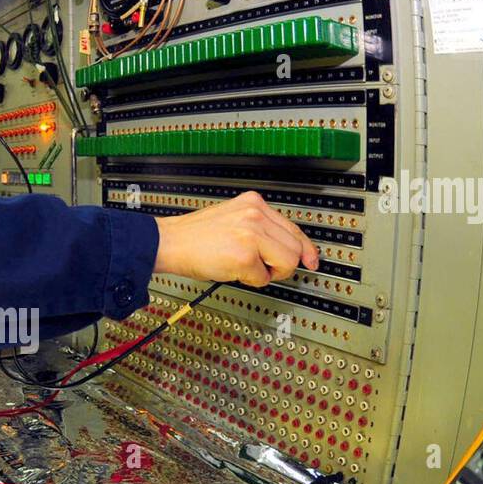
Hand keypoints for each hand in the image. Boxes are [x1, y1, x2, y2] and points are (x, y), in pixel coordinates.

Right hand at [152, 191, 317, 285]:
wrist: (170, 243)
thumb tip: (286, 248)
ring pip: (286, 263)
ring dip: (268, 272)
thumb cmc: (196, 237)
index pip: (293, 228)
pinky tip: (232, 269)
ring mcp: (251, 234)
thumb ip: (260, 228)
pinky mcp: (244, 256)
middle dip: (282, 264)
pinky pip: (263, 278)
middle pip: (295, 247)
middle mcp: (256, 214)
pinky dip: (249, 280)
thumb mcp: (233, 218)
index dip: (305, 248)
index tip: (312, 260)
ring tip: (246, 267)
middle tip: (262, 267)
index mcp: (254, 203)